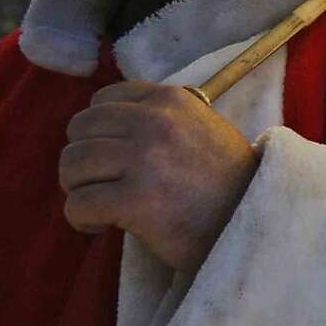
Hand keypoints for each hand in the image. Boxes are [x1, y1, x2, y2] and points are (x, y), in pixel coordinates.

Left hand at [59, 81, 260, 271]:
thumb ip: (164, 117)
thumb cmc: (229, 181)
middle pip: (79, 130)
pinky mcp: (135, 200)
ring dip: (78, 189)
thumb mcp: (203, 127)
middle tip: (98, 184)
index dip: (95, 131)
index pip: (101, 100)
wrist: (254, 221)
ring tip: (98, 206)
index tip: (108, 156)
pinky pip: (78, 204)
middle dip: (81, 160)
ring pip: (71, 165)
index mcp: (169, 100)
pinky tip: (101, 226)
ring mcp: (142, 159)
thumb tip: (115, 121)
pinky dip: (80, 218)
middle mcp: (152, 121)